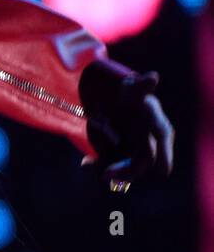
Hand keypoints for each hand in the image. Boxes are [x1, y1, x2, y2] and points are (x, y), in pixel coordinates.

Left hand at [83, 70, 174, 185]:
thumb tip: (153, 77)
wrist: (106, 98)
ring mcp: (133, 148)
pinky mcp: (117, 153)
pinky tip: (85, 163)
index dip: (165, 154)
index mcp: (156, 122)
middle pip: (143, 159)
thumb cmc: (126, 91)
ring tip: (93, 167)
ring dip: (112, 169)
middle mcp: (147, 138)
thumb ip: (142, 85)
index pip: (162, 136)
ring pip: (126, 166)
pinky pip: (110, 163)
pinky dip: (98, 164)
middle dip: (127, 169)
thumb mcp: (132, 87)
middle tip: (107, 174)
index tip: (164, 171)